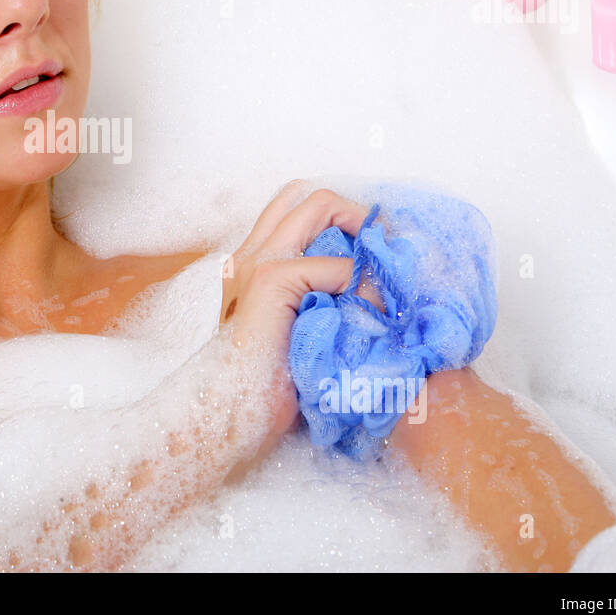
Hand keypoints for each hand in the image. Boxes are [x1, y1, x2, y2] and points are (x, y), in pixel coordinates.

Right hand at [217, 181, 382, 477]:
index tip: (376, 257)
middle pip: (312, 197)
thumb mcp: (300, 337)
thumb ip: (322, 307)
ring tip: (386, 275)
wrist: (229, 417)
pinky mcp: (270, 279)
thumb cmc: (264, 393)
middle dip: (360, 217)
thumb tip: (375, 298)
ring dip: (362, 238)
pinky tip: (372, 315)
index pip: (299, 213)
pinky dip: (362, 285)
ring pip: (321, 208)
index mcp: (253, 267)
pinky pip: (335, 266)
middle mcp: (250, 254)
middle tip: (387, 255)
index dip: (344, 222)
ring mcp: (256, 262)